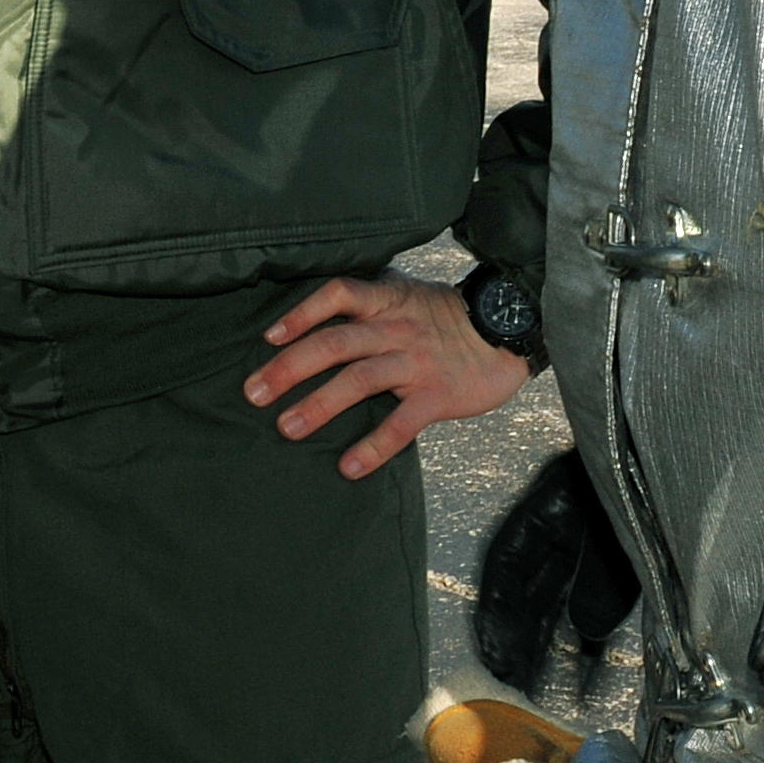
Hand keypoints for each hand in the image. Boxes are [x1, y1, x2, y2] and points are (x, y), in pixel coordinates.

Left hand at [245, 274, 530, 477]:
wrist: (509, 328)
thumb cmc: (450, 317)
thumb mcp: (410, 296)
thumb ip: (372, 304)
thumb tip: (326, 313)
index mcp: (386, 302)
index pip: (337, 295)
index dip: (301, 314)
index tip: (269, 337)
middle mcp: (396, 329)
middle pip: (334, 344)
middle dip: (289, 368)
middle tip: (254, 393)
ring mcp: (416, 362)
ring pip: (359, 380)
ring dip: (319, 405)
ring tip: (287, 428)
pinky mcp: (438, 394)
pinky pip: (401, 423)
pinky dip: (373, 446)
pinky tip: (349, 467)